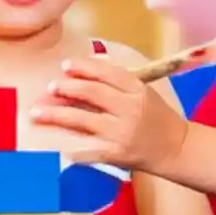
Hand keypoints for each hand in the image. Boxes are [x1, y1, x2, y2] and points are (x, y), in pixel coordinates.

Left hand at [30, 56, 186, 169]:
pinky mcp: (117, 154)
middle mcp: (130, 109)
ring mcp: (122, 132)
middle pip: (92, 94)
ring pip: (83, 120)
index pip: (107, 73)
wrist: (177, 149)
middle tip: (50, 87)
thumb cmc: (157, 117)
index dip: (84, 68)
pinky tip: (56, 146)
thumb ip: (119, 79)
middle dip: (67, 88)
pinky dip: (72, 148)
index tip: (65, 66)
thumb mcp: (144, 92)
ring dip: (57, 115)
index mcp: (138, 90)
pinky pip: (88, 149)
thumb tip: (92, 60)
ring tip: (38, 112)